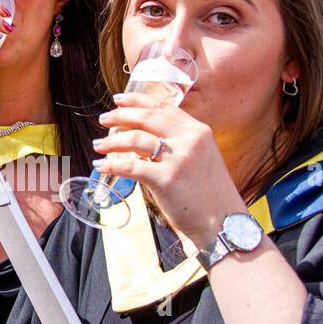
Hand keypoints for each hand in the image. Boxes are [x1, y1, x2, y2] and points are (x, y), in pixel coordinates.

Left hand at [94, 91, 244, 246]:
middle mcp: (189, 139)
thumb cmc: (210, 195)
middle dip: (120, 116)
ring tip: (99, 145)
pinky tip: (101, 166)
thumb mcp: (201, 159)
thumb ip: (179, 145)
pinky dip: (112, 165)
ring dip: (112, 141)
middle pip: (147, 118)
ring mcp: (178, 158)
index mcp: (198, 131)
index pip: (163, 108)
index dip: (138, 101)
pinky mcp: (166, 178)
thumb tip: (144, 142)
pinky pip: (131, 167)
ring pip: (135, 139)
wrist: (224, 222)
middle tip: (104, 119)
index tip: (119, 101)